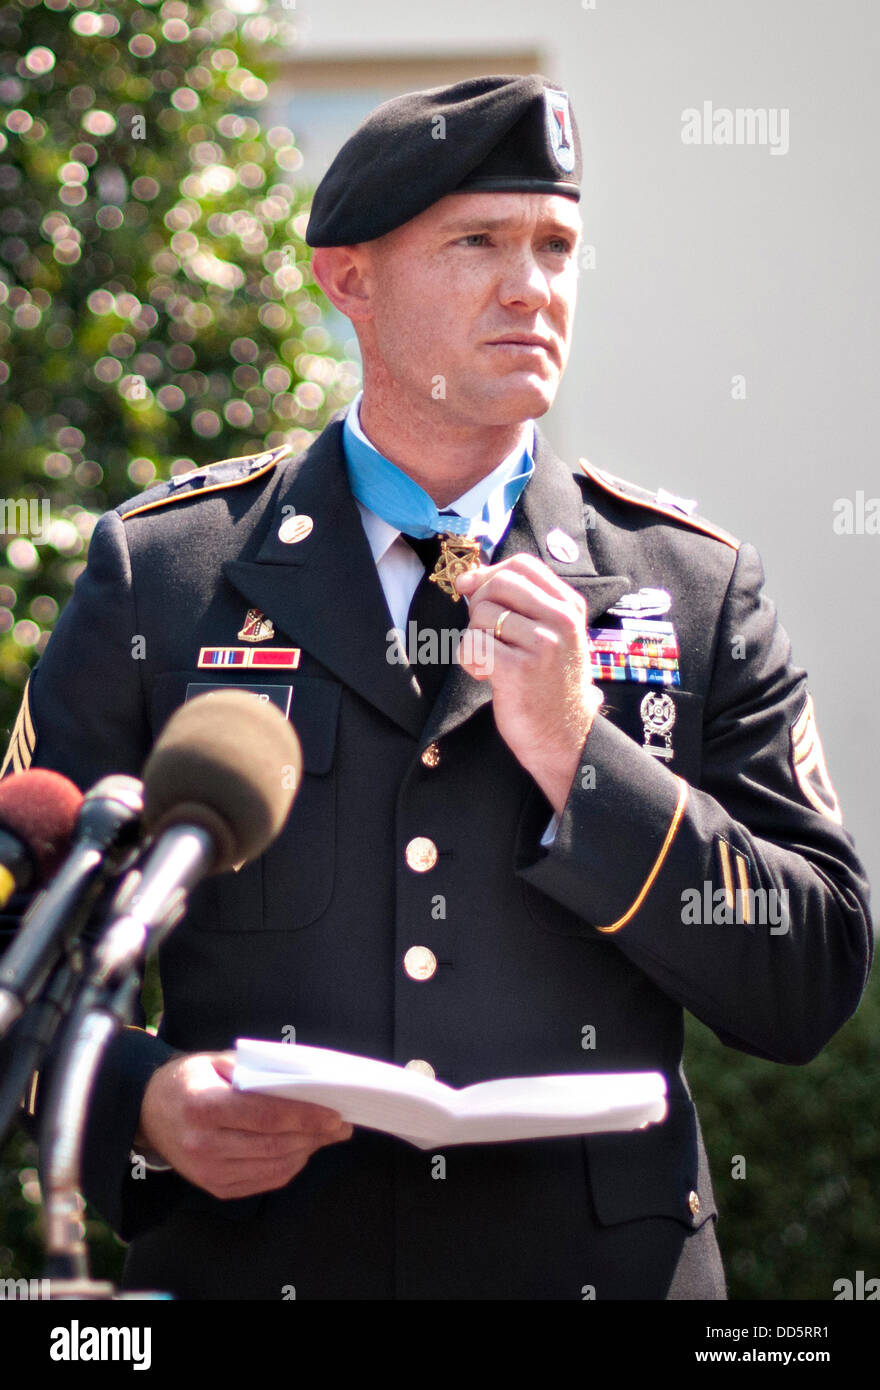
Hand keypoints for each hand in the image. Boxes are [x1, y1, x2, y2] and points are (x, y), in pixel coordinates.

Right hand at [134, 1051, 352, 1198]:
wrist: (148, 1112)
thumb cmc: (188, 1080)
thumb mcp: (215, 1061)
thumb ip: (255, 1071)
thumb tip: (302, 1082)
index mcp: (204, 1107)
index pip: (265, 1116)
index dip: (304, 1117)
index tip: (334, 1115)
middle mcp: (203, 1144)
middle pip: (273, 1145)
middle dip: (314, 1136)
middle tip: (341, 1125)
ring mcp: (207, 1172)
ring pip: (272, 1167)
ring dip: (306, 1152)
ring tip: (326, 1136)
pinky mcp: (214, 1188)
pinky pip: (262, 1182)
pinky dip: (288, 1167)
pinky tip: (302, 1150)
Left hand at [455, 554, 602, 815]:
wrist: (565, 736)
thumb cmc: (548, 683)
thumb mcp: (549, 634)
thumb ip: (518, 603)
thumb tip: (466, 579)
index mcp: (568, 606)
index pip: (522, 565)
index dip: (490, 574)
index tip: (474, 594)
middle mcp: (561, 620)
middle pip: (497, 584)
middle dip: (478, 608)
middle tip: (487, 638)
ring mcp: (543, 644)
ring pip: (480, 615)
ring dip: (474, 640)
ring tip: (493, 663)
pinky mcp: (519, 669)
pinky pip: (472, 644)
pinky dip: (469, 661)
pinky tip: (486, 676)